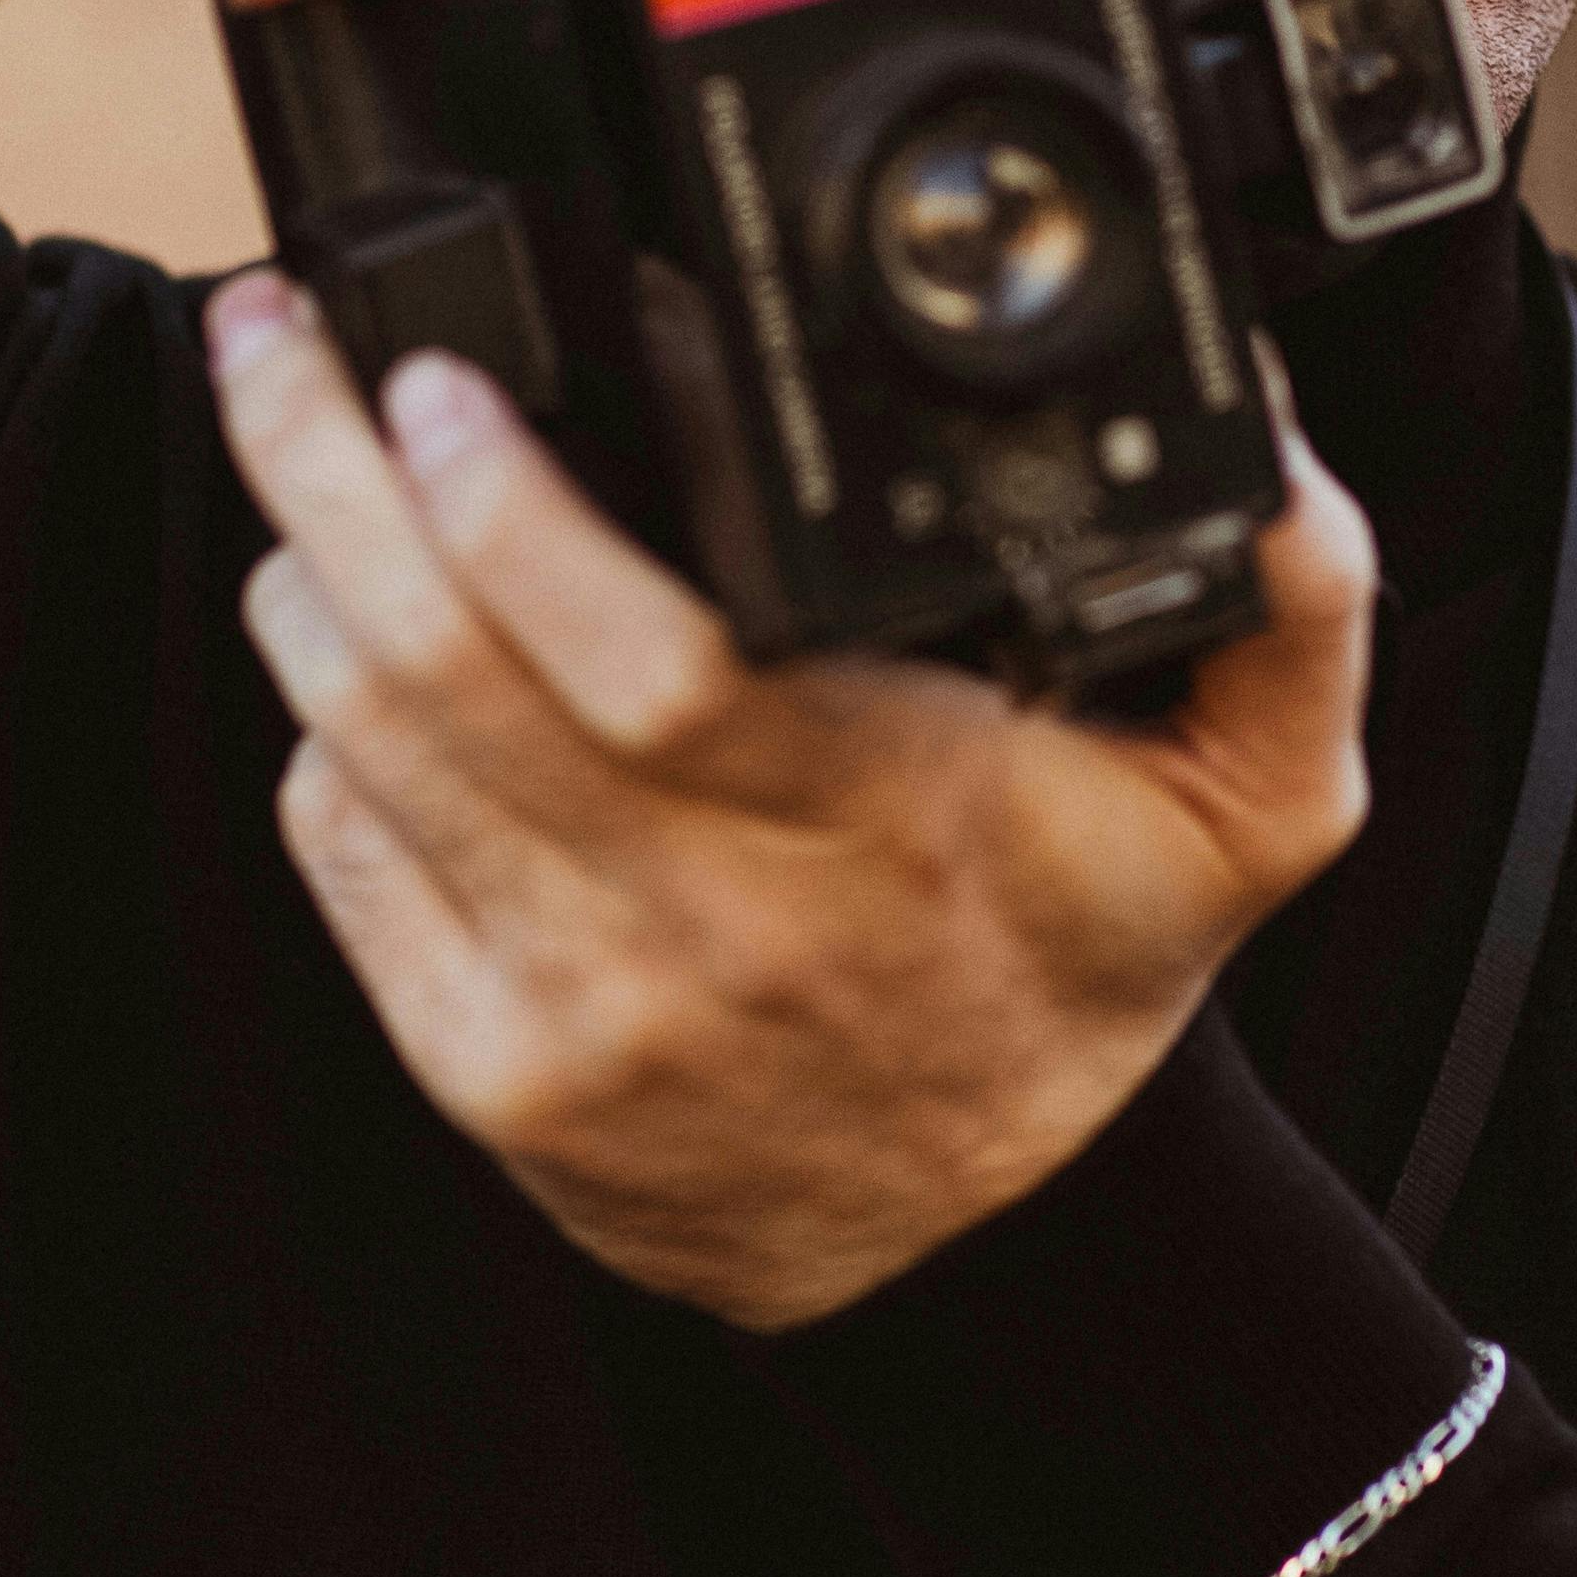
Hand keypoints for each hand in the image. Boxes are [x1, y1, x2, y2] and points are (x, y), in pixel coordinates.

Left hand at [206, 271, 1381, 1330]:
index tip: (453, 378)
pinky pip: (348, 859)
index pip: (650, 664)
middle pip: (439, 676)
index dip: (508, 511)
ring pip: (361, 750)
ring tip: (294, 441)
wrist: (988, 1240)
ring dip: (300, 570)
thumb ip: (1294, 609)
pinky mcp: (486, 1067)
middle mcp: (709, 923)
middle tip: (282, 336)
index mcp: (881, 826)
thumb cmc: (1081, 979)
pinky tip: (340, 633)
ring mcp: (574, 1008)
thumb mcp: (1262, 806)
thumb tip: (1278, 458)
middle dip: (325, 469)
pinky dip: (322, 727)